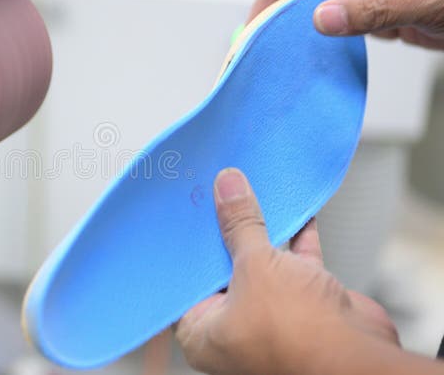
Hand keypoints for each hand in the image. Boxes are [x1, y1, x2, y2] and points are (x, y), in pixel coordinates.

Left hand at [175, 168, 400, 374]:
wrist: (360, 360)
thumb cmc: (296, 334)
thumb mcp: (256, 266)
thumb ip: (240, 225)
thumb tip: (227, 187)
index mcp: (203, 333)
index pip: (183, 284)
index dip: (186, 250)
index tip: (187, 215)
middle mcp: (234, 330)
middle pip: (222, 271)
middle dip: (224, 235)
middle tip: (216, 197)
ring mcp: (272, 320)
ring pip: (261, 268)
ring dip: (262, 235)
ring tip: (252, 195)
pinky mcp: (306, 311)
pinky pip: (295, 268)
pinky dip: (297, 241)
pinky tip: (297, 212)